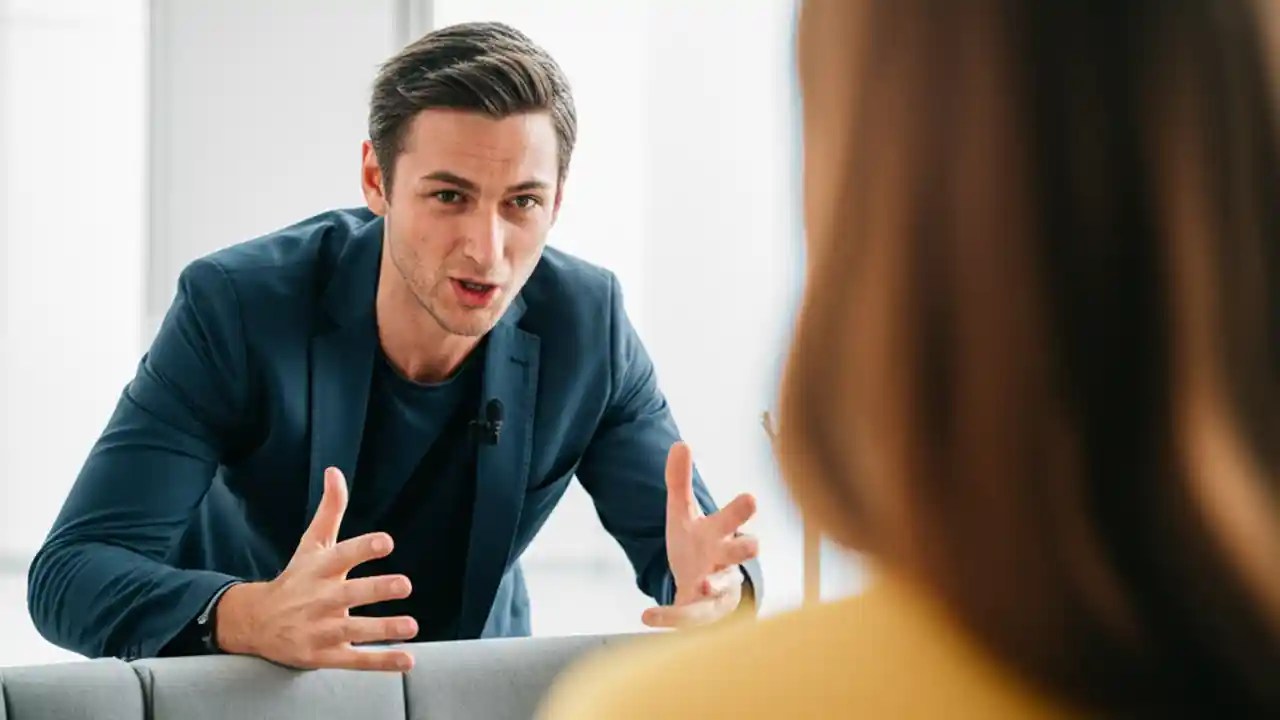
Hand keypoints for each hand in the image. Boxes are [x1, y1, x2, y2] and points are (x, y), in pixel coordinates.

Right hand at [215, 467, 418, 670]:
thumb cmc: (295, 579)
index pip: (341, 556)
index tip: (385, 541)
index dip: (363, 548)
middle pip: (350, 594)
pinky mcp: (325, 655)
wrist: (257, 624)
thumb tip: (336, 471)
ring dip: (384, 629)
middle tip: (404, 584)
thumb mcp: (311, 544)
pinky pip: (356, 661)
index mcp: (319, 570)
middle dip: (376, 589)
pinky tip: (407, 659)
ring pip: (355, 630)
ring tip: (411, 625)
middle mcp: (320, 599)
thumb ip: (330, 510)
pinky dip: (382, 662)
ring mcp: (322, 630)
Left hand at [642, 441, 759, 628]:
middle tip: (753, 544)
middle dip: (745, 549)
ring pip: (722, 590)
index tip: (750, 498)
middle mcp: (724, 562)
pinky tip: (647, 617)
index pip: (733, 520)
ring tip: (704, 586)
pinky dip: (670, 619)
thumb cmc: (696, 546)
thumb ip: (679, 481)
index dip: (742, 510)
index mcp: (719, 535)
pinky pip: (689, 618)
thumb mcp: (682, 513)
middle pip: (740, 554)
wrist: (700, 590)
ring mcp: (717, 591)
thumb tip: (680, 442)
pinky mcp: (702, 614)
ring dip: (715, 587)